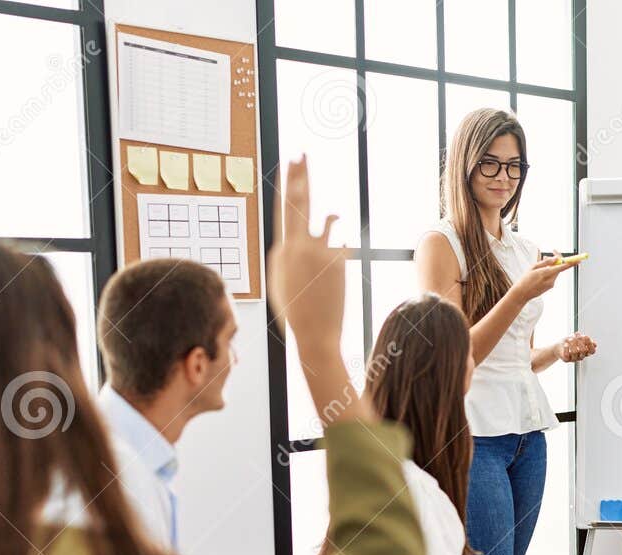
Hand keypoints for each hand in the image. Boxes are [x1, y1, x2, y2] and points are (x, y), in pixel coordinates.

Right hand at [266, 156, 347, 352]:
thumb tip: (292, 236)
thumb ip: (286, 254)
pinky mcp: (339, 260)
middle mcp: (298, 246)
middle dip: (301, 175)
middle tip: (301, 153)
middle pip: (300, 202)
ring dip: (331, 220)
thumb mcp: (281, 280)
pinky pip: (341, 245)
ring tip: (330, 235)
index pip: (283, 209)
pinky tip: (333, 273)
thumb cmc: (296, 310)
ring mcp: (320, 252)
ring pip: (330, 220)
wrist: (315, 334)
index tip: (290, 163)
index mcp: (280, 250)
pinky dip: (338, 252)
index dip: (288, 184)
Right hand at [511, 256, 568, 304]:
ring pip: (556, 272)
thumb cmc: (525, 280)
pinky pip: (552, 276)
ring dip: (552, 266)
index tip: (578, 260)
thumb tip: (556, 259)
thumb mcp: (534, 267)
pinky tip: (541, 272)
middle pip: (560, 268)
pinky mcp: (550, 287)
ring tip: (541, 264)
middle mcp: (551, 280)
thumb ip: (546, 262)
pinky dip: (550, 272)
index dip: (571, 262)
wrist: (522, 294)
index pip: (563, 267)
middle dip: (558, 260)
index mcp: (546, 273)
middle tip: (551, 253)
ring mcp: (551, 284)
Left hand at [558, 332, 597, 362]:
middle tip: (576, 336)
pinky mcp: (566, 360)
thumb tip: (594, 344)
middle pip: (584, 350)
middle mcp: (581, 356)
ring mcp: (574, 359)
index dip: (590, 344)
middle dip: (580, 341)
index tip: (586, 337)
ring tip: (570, 339)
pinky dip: (566, 348)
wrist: (558, 346)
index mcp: (585, 352)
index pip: (592, 351)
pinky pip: (567, 355)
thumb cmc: (569, 341)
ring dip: (573, 343)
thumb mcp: (577, 337)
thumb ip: (585, 339)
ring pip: (575, 352)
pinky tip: (565, 344)